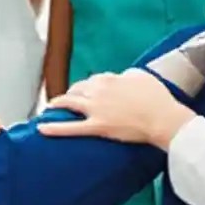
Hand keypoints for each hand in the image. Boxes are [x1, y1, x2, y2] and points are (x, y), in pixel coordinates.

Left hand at [39, 70, 194, 149]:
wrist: (163, 118)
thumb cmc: (158, 99)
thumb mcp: (142, 78)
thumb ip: (128, 76)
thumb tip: (123, 76)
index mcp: (110, 78)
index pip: (92, 80)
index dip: (88, 87)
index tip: (88, 92)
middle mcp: (99, 90)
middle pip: (77, 89)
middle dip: (71, 94)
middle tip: (67, 100)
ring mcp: (96, 108)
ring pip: (70, 103)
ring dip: (57, 104)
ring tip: (50, 108)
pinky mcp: (97, 126)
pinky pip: (71, 127)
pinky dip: (54, 128)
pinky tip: (41, 128)